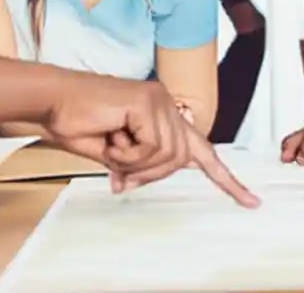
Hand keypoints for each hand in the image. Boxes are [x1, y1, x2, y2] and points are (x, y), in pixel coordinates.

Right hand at [43, 73, 257, 207]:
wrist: (52, 104)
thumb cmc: (75, 122)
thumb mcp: (112, 153)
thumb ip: (131, 166)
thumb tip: (130, 184)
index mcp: (162, 116)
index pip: (202, 150)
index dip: (226, 179)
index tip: (251, 202)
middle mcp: (166, 105)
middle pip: (183, 158)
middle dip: (151, 173)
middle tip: (121, 170)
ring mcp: (159, 100)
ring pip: (169, 155)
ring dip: (136, 163)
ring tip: (113, 148)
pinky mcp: (147, 102)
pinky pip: (152, 146)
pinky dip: (129, 153)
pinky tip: (112, 138)